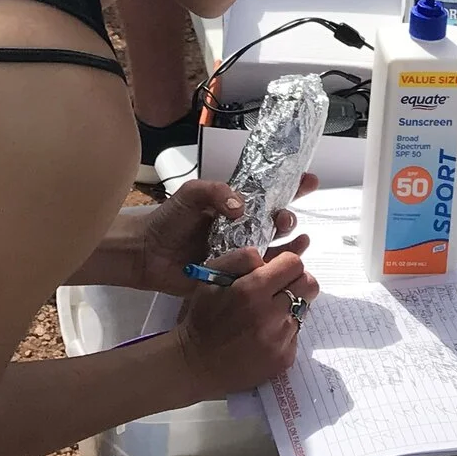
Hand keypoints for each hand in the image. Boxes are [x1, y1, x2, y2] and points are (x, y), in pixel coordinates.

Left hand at [114, 177, 313, 292]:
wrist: (146, 253)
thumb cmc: (168, 220)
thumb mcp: (191, 194)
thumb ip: (216, 192)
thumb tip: (242, 207)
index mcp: (234, 206)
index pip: (269, 192)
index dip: (291, 185)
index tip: (310, 180)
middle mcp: (242, 228)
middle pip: (276, 221)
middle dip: (288, 216)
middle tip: (284, 218)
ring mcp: (239, 252)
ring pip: (275, 247)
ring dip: (290, 243)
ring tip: (298, 240)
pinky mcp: (234, 275)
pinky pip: (260, 273)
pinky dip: (276, 268)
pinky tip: (284, 265)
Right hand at [173, 246, 319, 396]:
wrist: (197, 365)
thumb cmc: (203, 317)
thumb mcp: (210, 277)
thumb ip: (241, 258)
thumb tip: (268, 258)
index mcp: (251, 291)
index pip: (294, 264)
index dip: (285, 264)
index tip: (275, 270)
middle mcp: (269, 315)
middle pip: (309, 285)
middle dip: (295, 282)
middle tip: (279, 289)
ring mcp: (279, 340)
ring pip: (303, 309)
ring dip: (288, 308)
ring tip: (265, 315)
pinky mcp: (284, 359)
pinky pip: (297, 334)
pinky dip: (284, 331)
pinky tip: (264, 335)